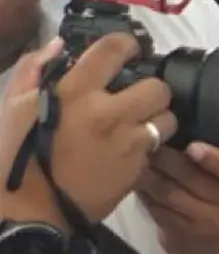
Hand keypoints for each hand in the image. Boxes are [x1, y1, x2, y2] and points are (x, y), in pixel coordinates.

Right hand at [7, 36, 177, 225]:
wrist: (28, 209)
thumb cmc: (15, 156)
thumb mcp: (12, 106)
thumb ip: (34, 69)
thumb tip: (58, 46)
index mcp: (76, 91)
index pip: (115, 50)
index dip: (127, 44)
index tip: (128, 51)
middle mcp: (109, 112)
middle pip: (158, 87)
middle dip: (150, 89)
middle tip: (134, 97)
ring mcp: (128, 143)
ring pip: (167, 118)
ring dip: (157, 118)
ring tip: (137, 124)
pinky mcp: (138, 170)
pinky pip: (157, 148)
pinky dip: (148, 145)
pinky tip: (129, 148)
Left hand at [139, 143, 218, 253]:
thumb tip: (177, 124)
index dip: (214, 159)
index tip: (193, 147)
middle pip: (191, 177)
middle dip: (164, 155)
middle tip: (145, 135)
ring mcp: (206, 224)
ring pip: (167, 192)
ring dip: (146, 171)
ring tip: (131, 152)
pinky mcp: (182, 235)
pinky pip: (154, 208)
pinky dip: (141, 190)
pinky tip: (133, 177)